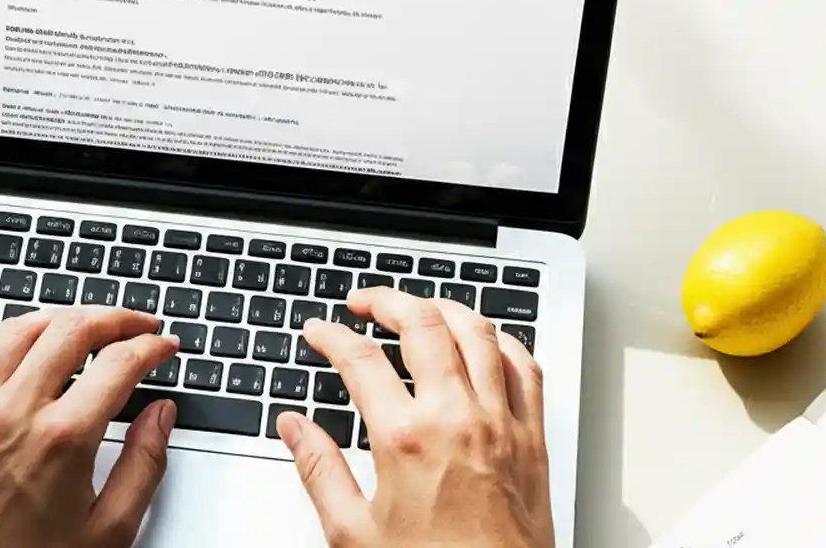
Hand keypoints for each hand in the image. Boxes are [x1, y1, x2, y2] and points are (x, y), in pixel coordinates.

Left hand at [0, 307, 179, 547]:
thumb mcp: (108, 532)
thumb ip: (144, 465)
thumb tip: (161, 415)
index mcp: (62, 439)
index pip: (119, 362)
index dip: (150, 346)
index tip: (163, 346)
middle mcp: (12, 413)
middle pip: (70, 329)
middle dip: (113, 318)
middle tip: (135, 325)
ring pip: (17, 330)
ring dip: (58, 320)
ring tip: (84, 327)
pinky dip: (3, 347)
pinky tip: (21, 357)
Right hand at [277, 288, 553, 547]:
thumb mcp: (353, 534)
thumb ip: (319, 470)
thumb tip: (293, 426)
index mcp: (406, 439)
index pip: (360, 358)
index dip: (331, 336)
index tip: (318, 332)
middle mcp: (458, 419)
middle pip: (423, 323)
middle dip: (386, 300)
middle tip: (363, 303)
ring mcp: (501, 424)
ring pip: (477, 332)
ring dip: (442, 307)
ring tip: (417, 307)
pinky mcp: (532, 439)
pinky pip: (526, 367)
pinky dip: (501, 342)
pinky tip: (483, 342)